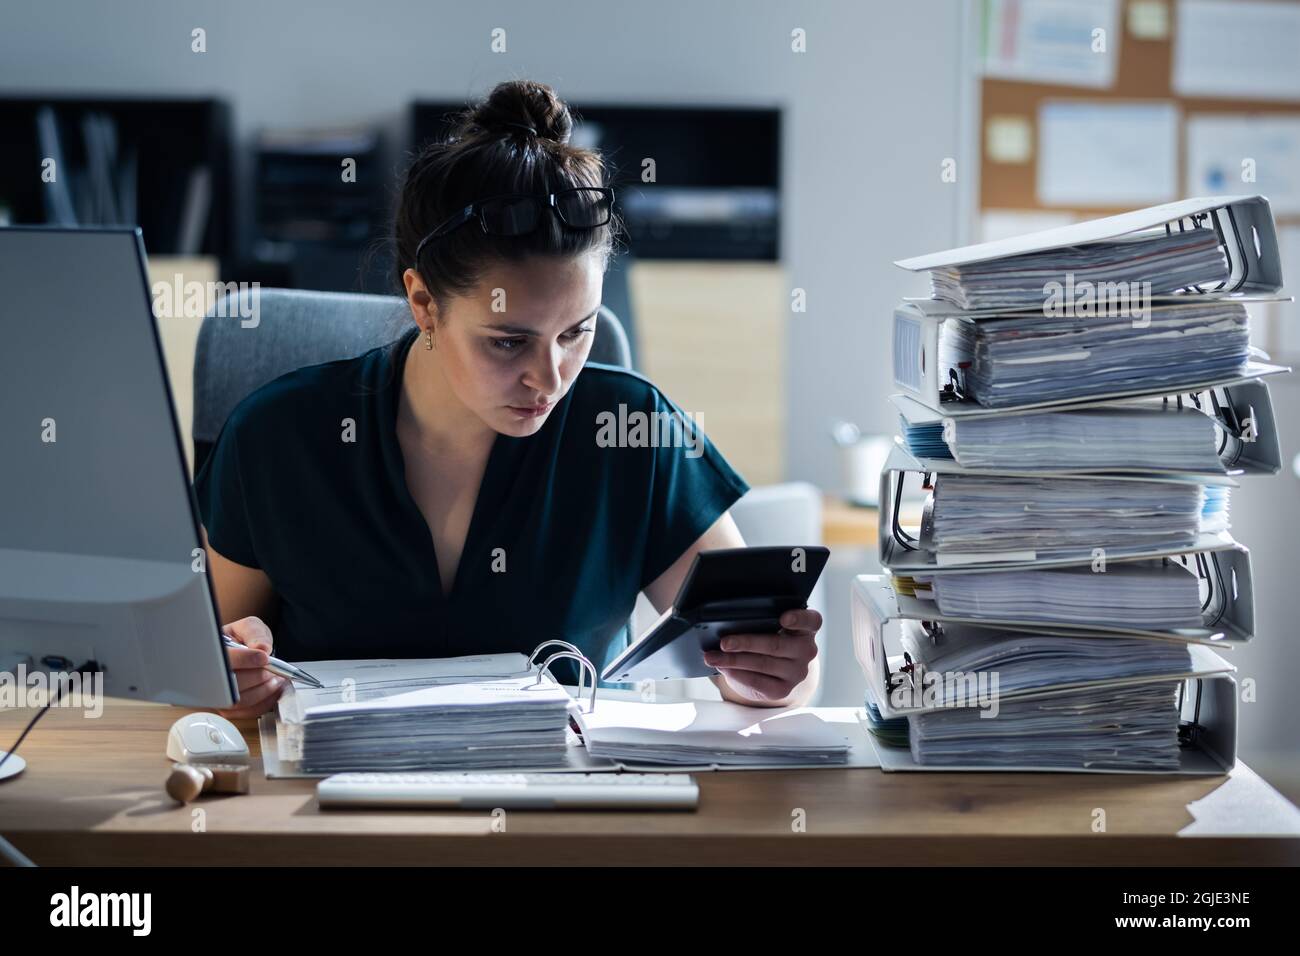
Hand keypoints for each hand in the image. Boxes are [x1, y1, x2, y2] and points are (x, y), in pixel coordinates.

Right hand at [215, 616, 286, 720]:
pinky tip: (274, 689)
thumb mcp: (247, 627)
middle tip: (272, 668)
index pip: (221, 660)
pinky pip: (246, 712)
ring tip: (275, 677)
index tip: (263, 657)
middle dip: (258, 675)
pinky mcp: (227, 708)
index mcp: (208, 653)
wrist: (245, 654)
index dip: (244, 659)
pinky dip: (265, 701)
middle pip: (230, 683)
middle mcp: (206, 677)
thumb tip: (262, 648)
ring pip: (238, 700)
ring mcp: (216, 696)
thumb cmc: (241, 640)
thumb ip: (254, 633)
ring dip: (263, 689)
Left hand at [703, 608, 821, 705]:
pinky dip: (737, 674)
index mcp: (806, 629)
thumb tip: (727, 624)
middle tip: (723, 642)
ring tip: (712, 657)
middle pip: (776, 645)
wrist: (774, 671)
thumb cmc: (769, 638)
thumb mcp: (770, 627)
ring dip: (733, 660)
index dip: (798, 618)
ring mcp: (797, 673)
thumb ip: (761, 621)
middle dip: (746, 643)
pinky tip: (723, 668)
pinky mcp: (783, 690)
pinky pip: (757, 682)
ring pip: (762, 664)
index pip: (811, 620)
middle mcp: (807, 651)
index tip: (783, 618)